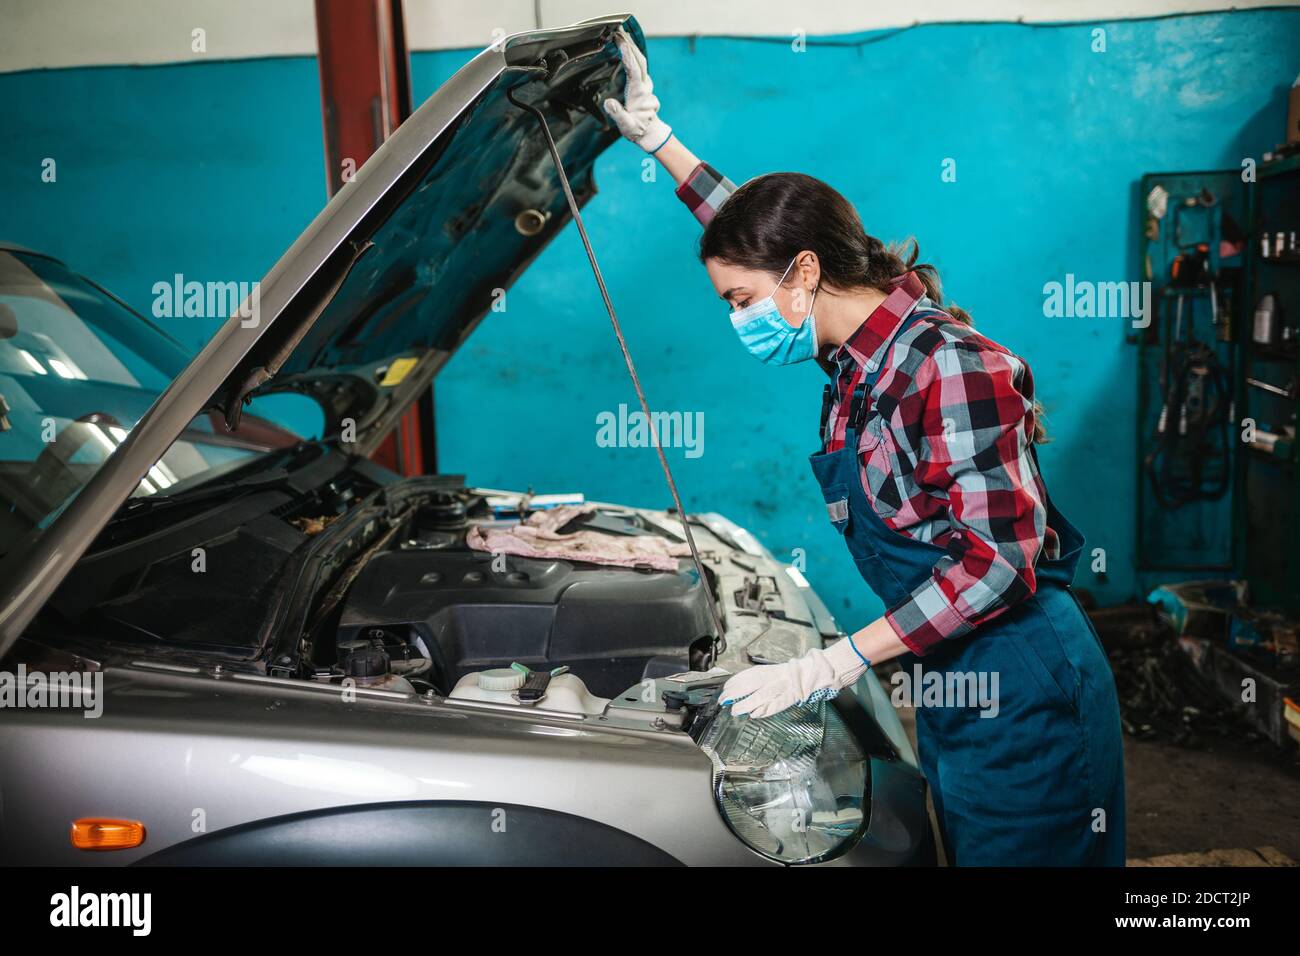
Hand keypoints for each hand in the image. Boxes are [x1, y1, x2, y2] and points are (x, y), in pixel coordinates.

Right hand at [602, 28, 672, 152]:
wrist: (650, 133)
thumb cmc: (637, 129)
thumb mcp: (626, 126)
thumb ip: (618, 114)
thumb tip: (609, 103)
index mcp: (638, 94)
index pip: (633, 70)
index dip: (627, 55)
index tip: (621, 42)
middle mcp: (644, 87)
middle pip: (640, 61)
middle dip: (630, 45)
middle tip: (620, 33)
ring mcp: (646, 85)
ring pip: (641, 62)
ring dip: (633, 48)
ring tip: (623, 37)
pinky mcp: (644, 85)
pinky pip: (640, 67)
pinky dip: (634, 56)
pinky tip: (629, 50)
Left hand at [720, 636, 871, 718]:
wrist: (827, 669)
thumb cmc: (807, 672)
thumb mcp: (786, 673)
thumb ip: (772, 680)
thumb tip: (755, 687)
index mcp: (777, 670)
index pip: (752, 674)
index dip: (738, 681)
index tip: (726, 687)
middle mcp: (779, 677)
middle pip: (753, 683)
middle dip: (737, 692)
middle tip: (724, 699)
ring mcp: (787, 686)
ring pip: (763, 694)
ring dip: (748, 703)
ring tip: (735, 710)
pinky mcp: (794, 696)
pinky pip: (778, 704)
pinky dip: (767, 709)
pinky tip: (756, 714)